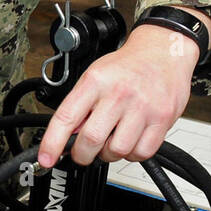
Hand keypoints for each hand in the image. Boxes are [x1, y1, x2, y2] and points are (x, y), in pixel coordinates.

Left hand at [39, 24, 194, 168]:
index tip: (46, 159)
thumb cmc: (126, 66)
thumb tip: (67, 137)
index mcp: (95, 82)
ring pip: (117, 150)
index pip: (66, 118)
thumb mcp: (94, 77)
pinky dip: (131, 154)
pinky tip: (129, 141)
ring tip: (109, 142)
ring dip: (108, 155)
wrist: (164, 51)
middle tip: (82, 152)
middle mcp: (118, 94)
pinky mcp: (163, 119)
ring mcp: (143, 108)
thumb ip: (79, 106)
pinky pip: (141, 152)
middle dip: (82, 154)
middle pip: (91, 139)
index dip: (52, 143)